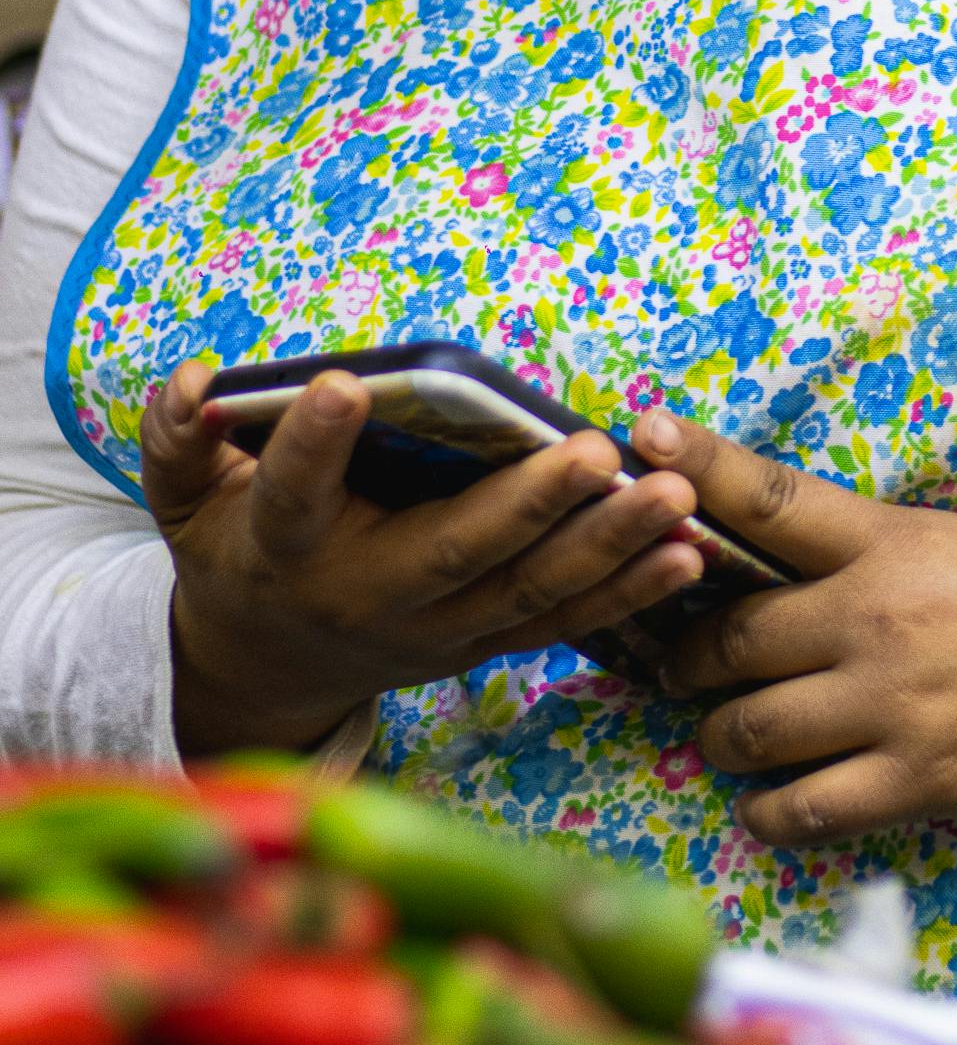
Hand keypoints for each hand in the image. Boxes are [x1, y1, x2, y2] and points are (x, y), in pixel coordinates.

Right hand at [143, 363, 706, 759]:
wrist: (270, 665)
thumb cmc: (236, 550)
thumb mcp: (185, 500)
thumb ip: (178, 441)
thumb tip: (191, 378)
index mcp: (287, 548)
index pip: (293, 494)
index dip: (311, 444)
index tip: (341, 384)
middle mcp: (369, 596)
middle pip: (453, 551)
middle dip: (528, 504)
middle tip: (593, 449)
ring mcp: (437, 630)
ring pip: (530, 593)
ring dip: (608, 547)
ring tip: (673, 495)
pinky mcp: (485, 644)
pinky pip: (564, 622)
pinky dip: (630, 591)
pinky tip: (691, 550)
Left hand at [631, 412, 956, 849]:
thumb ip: (869, 560)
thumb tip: (778, 583)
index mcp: (892, 542)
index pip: (769, 496)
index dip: (696, 463)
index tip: (636, 431)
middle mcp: (879, 619)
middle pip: (727, 640)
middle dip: (689, 659)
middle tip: (682, 664)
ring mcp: (896, 706)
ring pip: (745, 732)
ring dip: (722, 737)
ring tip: (730, 733)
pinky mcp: (920, 784)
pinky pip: (799, 811)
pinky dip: (768, 811)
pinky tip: (773, 800)